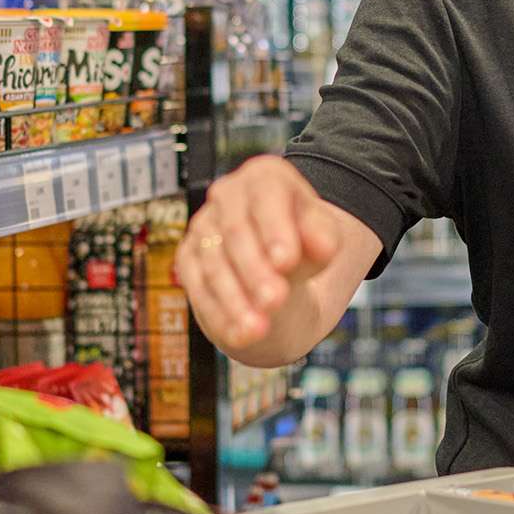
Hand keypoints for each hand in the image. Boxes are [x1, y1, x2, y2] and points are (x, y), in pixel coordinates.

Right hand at [176, 155, 350, 355]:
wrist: (276, 269)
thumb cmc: (302, 246)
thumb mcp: (322, 240)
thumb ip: (325, 238)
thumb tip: (325, 246)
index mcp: (265, 178)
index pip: (267, 197)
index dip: (276, 230)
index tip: (287, 262)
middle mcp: (228, 194)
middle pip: (237, 232)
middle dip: (255, 270)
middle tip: (275, 302)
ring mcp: (204, 225)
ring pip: (215, 264)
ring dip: (235, 299)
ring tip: (258, 329)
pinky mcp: (188, 257)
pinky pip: (198, 287)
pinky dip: (220, 314)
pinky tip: (240, 335)